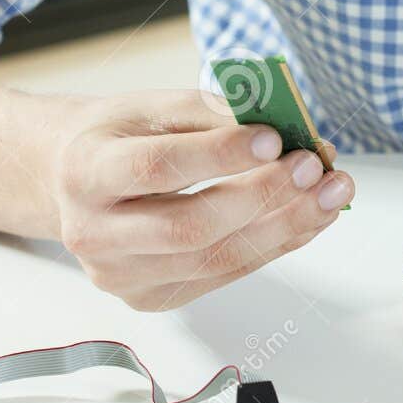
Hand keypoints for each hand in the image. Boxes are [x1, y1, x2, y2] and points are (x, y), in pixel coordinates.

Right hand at [51, 90, 353, 309]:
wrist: (71, 181)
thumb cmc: (118, 137)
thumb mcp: (151, 106)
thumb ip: (211, 112)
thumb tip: (284, 125)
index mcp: (86, 172)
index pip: (157, 168)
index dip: (219, 154)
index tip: (274, 136)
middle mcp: (94, 233)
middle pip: (189, 226)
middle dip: (262, 196)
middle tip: (313, 165)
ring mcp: (121, 275)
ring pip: (215, 259)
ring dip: (284, 226)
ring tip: (331, 192)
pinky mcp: (151, 296)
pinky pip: (224, 274)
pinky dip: (274, 245)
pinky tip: (308, 218)